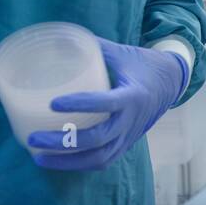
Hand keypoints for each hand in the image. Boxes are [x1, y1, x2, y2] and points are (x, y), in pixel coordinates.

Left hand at [29, 38, 186, 170]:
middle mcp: (132, 120)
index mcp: (133, 95)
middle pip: (97, 139)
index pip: (106, 104)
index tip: (52, 103)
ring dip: (68, 161)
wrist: (171, 83)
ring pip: (99, 157)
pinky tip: (58, 161)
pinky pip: (103, 161)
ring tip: (39, 157)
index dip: (80, 105)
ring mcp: (130, 135)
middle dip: (64, 142)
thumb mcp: (121, 52)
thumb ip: (91, 48)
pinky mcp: (127, 144)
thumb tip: (55, 40)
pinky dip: (79, 164)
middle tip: (34, 137)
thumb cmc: (142, 65)